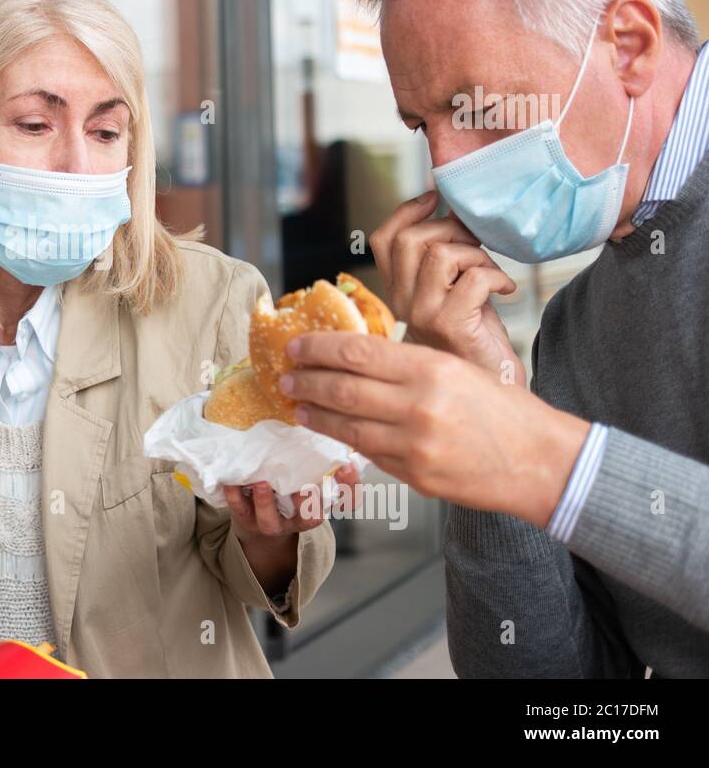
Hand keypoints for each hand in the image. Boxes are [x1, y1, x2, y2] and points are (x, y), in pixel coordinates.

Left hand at [223, 464, 359, 537]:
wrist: (258, 519)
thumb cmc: (288, 488)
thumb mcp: (306, 475)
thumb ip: (315, 458)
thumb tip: (323, 418)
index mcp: (320, 504)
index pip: (346, 501)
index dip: (350, 487)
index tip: (347, 466)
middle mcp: (299, 517)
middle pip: (311, 517)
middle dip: (307, 501)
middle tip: (304, 483)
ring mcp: (272, 522)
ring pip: (271, 520)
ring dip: (266, 502)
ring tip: (263, 482)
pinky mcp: (247, 520)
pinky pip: (240, 511)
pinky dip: (234, 496)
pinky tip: (231, 480)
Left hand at [281, 331, 589, 526]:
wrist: (539, 460)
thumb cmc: (499, 409)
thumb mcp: (456, 368)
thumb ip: (407, 365)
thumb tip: (353, 358)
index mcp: (430, 368)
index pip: (357, 352)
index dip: (318, 349)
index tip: (295, 348)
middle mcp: (419, 404)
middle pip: (342, 389)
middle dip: (306, 382)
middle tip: (284, 378)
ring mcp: (415, 443)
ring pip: (347, 426)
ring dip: (315, 415)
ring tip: (297, 406)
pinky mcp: (415, 475)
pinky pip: (368, 454)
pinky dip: (345, 439)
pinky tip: (330, 431)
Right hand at [370, 190, 523, 383]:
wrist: (493, 391)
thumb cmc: (476, 343)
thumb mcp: (452, 297)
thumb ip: (443, 266)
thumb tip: (453, 214)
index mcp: (398, 294)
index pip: (384, 239)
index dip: (408, 210)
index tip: (434, 199)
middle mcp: (402, 305)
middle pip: (412, 239)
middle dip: (452, 229)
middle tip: (477, 245)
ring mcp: (423, 316)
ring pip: (441, 254)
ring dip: (477, 254)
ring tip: (491, 274)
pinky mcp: (450, 326)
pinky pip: (474, 278)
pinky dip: (497, 278)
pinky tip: (505, 293)